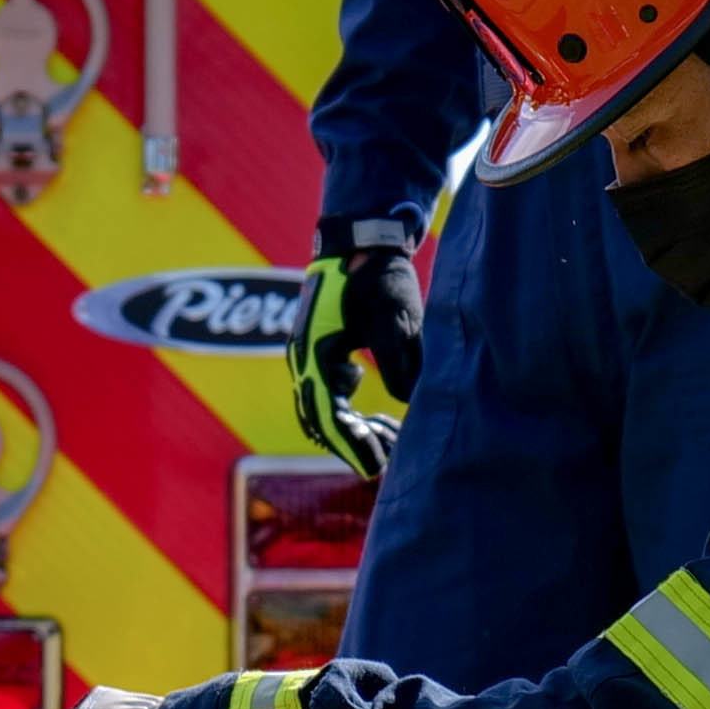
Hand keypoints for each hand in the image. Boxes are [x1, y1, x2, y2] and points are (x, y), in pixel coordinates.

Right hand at [293, 217, 423, 480]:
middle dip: (352, 444)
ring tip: (385, 439)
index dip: (352, 446)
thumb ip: (400, 359)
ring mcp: (308, 354)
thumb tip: (405, 402)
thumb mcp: (396, 317)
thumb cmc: (379, 275)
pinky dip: (347, 413)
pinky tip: (373, 414)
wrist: (359, 240)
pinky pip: (325, 395)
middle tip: (385, 462)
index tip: (375, 468)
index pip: (329, 415)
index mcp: (317, 352)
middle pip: (319, 420)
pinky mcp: (319, 350)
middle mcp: (304, 357)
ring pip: (320, 410)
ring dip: (350, 430)